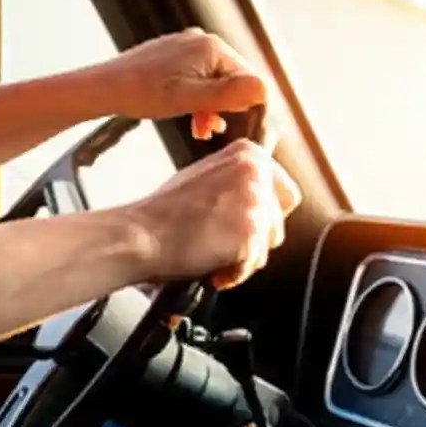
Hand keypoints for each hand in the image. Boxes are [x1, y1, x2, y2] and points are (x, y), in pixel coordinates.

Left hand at [91, 27, 265, 139]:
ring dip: (214, 109)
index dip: (250, 109)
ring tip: (202, 130)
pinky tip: (194, 120)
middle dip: (229, 109)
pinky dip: (201, 101)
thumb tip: (264, 90)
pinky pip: (200, 80)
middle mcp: (203, 41)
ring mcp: (188, 47)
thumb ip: (226, 95)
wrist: (103, 88)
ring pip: (217, 82)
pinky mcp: (176, 57)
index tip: (242, 133)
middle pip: (235, 80)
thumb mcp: (187, 99)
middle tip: (214, 133)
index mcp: (212, 47)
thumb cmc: (140, 94)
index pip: (250, 79)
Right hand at [126, 138, 300, 289]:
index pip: (283, 190)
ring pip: (270, 242)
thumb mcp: (206, 176)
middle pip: (279, 218)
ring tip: (213, 252)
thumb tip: (257, 196)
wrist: (142, 234)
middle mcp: (257, 172)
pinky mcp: (251, 233)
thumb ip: (236, 181)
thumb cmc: (164, 212)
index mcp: (248, 153)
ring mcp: (256, 202)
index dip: (262, 213)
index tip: (238, 222)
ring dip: (244, 254)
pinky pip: (255, 263)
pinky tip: (212, 266)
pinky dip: (235, 272)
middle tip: (224, 239)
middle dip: (255, 235)